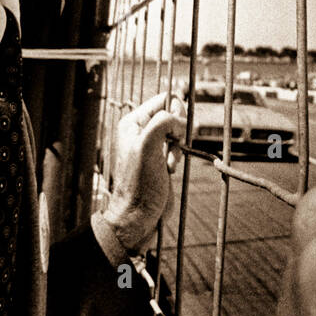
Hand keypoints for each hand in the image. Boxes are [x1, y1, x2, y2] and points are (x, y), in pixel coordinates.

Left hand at [93, 92, 184, 263]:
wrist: (139, 215)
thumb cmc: (139, 184)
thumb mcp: (148, 146)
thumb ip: (163, 122)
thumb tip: (181, 119)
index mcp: (134, 122)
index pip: (164, 100)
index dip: (177, 111)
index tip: (179, 130)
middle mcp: (142, 131)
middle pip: (174, 114)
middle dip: (180, 131)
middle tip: (175, 146)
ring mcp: (153, 145)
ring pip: (179, 132)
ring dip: (180, 147)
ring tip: (170, 164)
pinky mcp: (162, 159)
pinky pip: (179, 147)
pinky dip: (179, 157)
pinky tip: (171, 170)